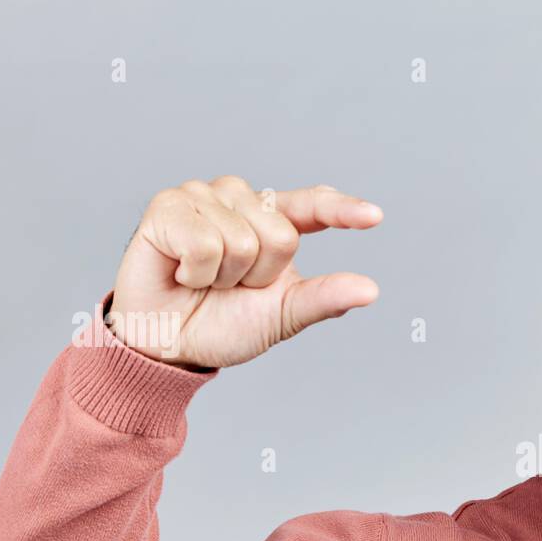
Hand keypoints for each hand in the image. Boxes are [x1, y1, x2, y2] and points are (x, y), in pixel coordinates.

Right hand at [109, 176, 380, 367]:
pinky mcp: (167, 205)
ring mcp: (203, 196)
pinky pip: (204, 244)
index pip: (313, 205)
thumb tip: (370, 290)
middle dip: (258, 276)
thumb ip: (323, 298)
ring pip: (242, 241)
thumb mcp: (283, 315)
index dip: (341, 210)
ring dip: (224, 277)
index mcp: (273, 219)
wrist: (170, 344)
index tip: (374, 217)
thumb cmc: (224, 324)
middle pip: (280, 236)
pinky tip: (181, 272)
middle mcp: (240, 198)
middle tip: (229, 286)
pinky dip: (195, 273)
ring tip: (203, 280)